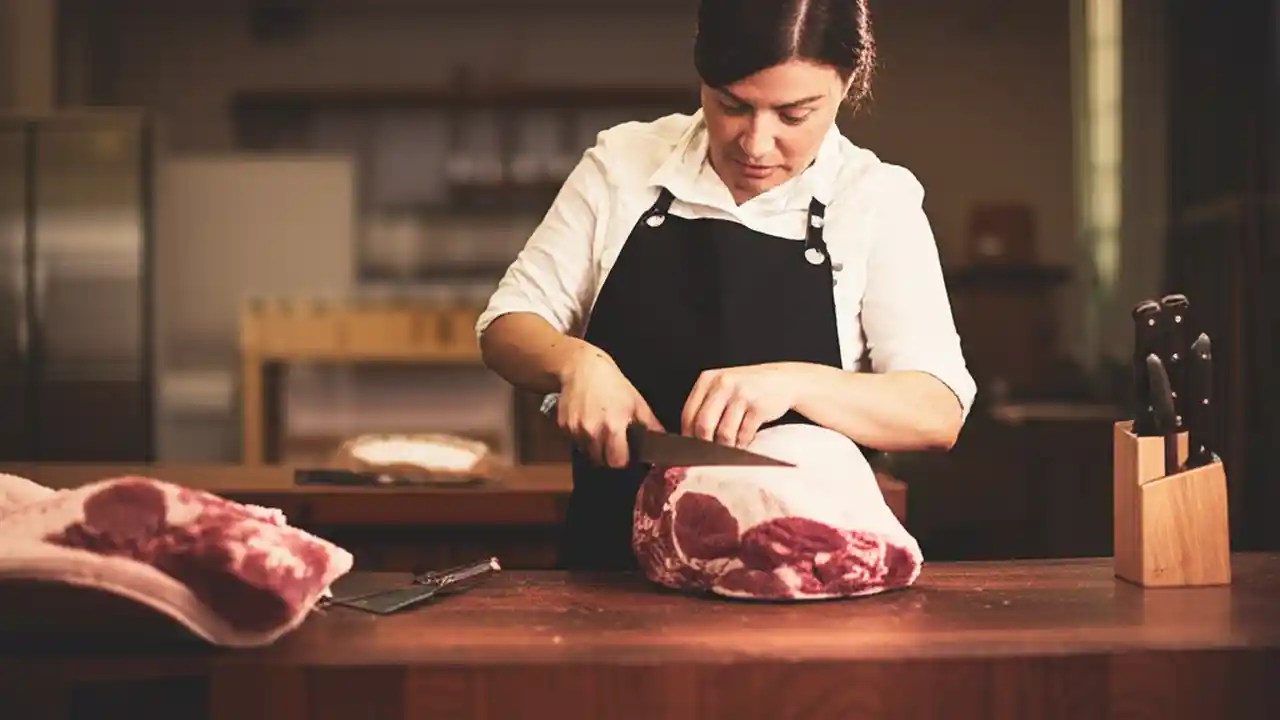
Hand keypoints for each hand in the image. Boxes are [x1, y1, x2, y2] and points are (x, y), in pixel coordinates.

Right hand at [557, 347, 662, 467]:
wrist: (581, 367)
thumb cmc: (612, 383)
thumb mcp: (636, 401)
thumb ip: (650, 423)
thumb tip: (662, 439)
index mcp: (613, 426)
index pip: (617, 461)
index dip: (623, 459)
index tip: (625, 453)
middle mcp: (592, 431)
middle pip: (600, 460)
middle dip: (608, 455)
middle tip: (612, 442)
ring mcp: (575, 429)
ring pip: (586, 452)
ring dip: (593, 447)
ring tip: (599, 429)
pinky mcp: (563, 425)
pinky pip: (574, 441)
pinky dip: (581, 437)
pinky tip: (587, 421)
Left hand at [681, 363, 798, 447]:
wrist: (783, 380)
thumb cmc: (748, 389)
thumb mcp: (723, 388)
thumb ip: (706, 407)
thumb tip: (690, 440)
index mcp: (707, 379)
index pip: (688, 414)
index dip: (688, 436)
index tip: (692, 449)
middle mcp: (723, 383)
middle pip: (703, 425)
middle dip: (705, 445)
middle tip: (710, 455)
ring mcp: (742, 394)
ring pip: (724, 433)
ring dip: (726, 448)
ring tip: (730, 450)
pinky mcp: (759, 406)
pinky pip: (744, 435)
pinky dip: (743, 445)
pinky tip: (744, 443)